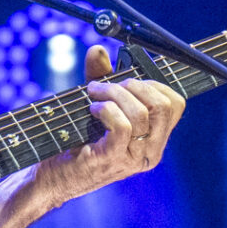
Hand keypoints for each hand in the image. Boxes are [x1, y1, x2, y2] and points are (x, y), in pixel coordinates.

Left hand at [30, 45, 185, 205]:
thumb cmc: (75, 142)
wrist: (51, 177)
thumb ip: (101, 78)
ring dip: (114, 94)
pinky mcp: (112, 159)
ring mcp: (133, 158)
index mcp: (154, 140)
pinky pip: (122, 126)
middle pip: (163, 105)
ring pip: (141, 113)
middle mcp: (150, 151)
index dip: (154, 84)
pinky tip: (92, 110)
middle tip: (107, 86)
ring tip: (94, 94)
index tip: (127, 81)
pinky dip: (106, 110)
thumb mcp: (95, 106)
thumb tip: (99, 50)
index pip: (175, 105)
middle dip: (134, 85)